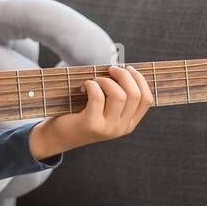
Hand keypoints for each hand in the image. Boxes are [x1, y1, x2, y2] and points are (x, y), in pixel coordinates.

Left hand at [29, 65, 152, 159]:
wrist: (59, 136)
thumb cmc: (82, 115)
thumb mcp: (105, 109)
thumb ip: (117, 96)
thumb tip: (124, 70)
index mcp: (129, 124)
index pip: (147, 100)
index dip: (140, 80)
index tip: (128, 69)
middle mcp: (121, 128)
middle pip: (134, 94)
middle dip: (124, 75)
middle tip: (111, 69)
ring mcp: (107, 128)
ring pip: (119, 95)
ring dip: (107, 81)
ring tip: (96, 80)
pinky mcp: (91, 124)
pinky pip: (98, 97)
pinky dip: (92, 85)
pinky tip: (86, 84)